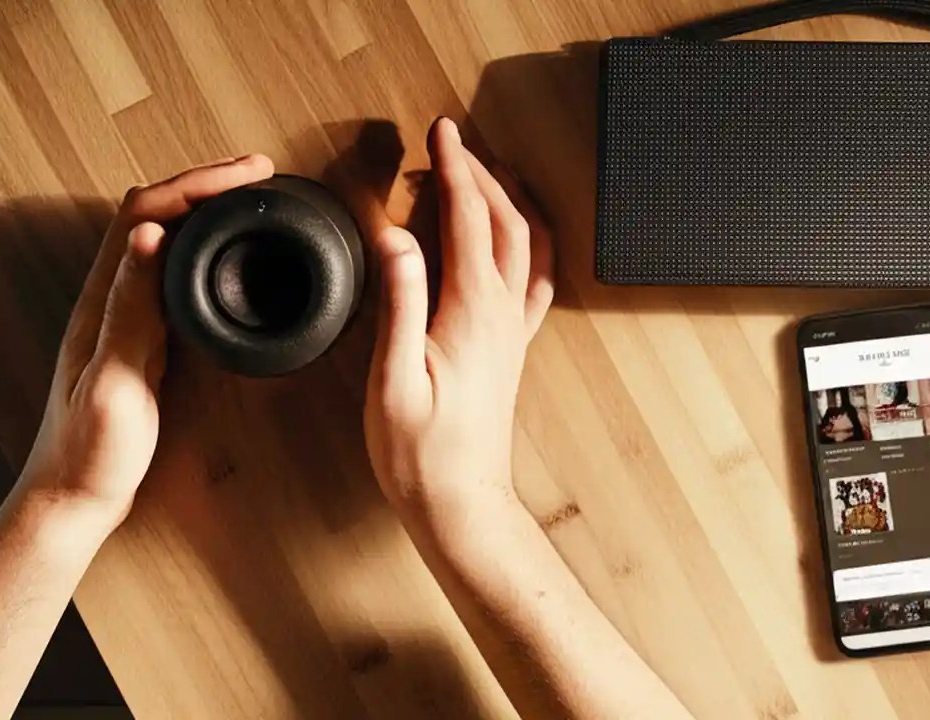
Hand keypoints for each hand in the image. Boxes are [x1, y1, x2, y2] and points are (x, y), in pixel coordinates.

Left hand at [18, 155, 274, 529]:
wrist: (75, 495)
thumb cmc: (91, 449)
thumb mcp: (115, 381)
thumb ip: (130, 310)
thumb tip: (149, 235)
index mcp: (103, 300)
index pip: (147, 213)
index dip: (198, 182)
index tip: (249, 173)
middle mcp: (109, 298)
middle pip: (154, 212)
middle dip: (207, 183)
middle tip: (259, 174)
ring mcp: (123, 316)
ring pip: (163, 238)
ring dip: (204, 209)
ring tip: (250, 200)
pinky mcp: (139, 338)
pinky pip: (173, 272)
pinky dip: (204, 247)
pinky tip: (228, 257)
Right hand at [364, 118, 553, 520]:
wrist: (460, 502)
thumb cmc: (418, 452)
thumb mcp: (392, 378)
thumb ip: (398, 302)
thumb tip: (394, 237)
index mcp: (471, 310)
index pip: (467, 218)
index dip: (453, 168)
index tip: (440, 132)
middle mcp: (503, 314)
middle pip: (505, 222)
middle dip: (480, 172)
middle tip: (453, 141)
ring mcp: (514, 331)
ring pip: (529, 246)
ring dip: (510, 202)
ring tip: (488, 173)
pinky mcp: (513, 350)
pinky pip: (536, 282)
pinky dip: (530, 246)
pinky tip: (520, 243)